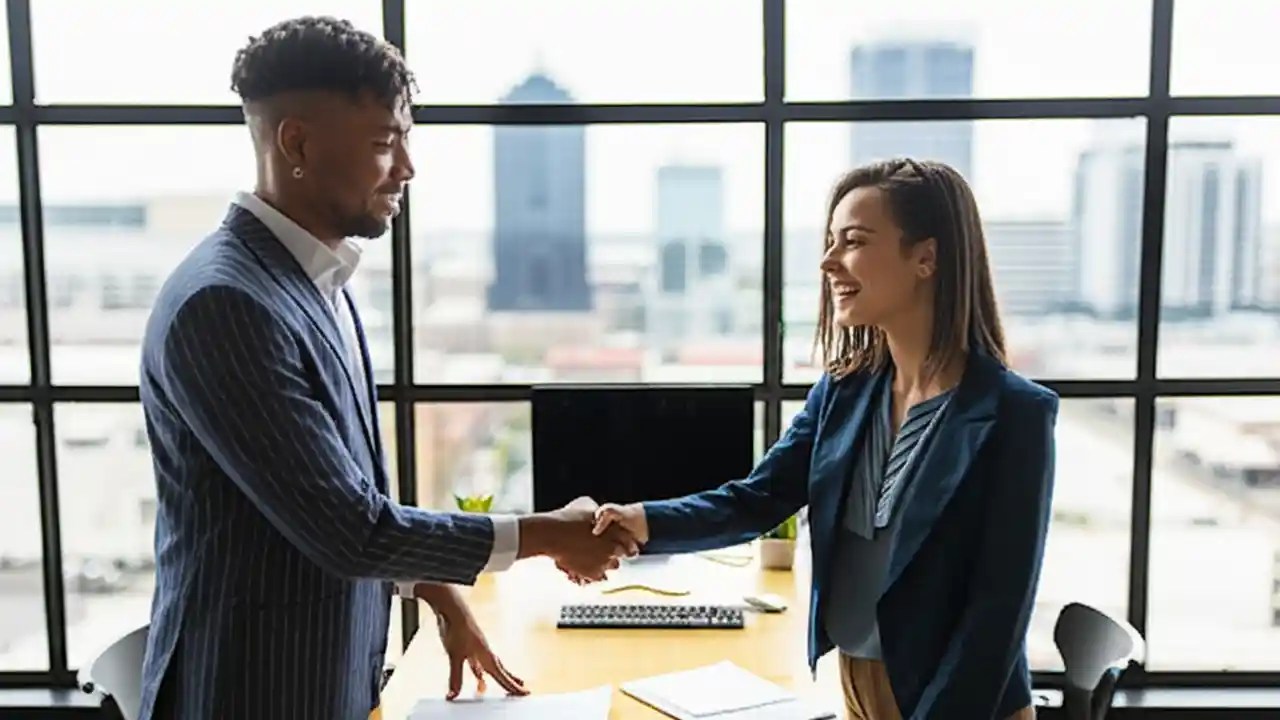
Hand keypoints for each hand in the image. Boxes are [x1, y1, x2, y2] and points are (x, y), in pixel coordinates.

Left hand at [421, 585, 526, 700]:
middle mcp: (485, 652)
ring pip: (491, 666)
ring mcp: (478, 648)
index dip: (513, 687)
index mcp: (486, 656)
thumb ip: (456, 677)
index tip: (525, 693)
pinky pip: (479, 662)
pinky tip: (478, 675)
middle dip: (511, 681)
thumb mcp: (455, 656)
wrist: (452, 610)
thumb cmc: (457, 628)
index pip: (502, 676)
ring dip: (498, 675)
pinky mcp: (470, 645)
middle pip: (501, 671)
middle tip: (522, 688)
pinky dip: (480, 671)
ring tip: (504, 682)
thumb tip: (453, 694)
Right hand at [518, 497, 638, 582]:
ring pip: (613, 566)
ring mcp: (603, 562)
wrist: (552, 534)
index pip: (630, 541)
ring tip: (592, 558)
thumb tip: (596, 511)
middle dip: (616, 552)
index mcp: (614, 531)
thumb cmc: (566, 518)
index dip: (626, 542)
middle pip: (625, 555)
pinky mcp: (592, 573)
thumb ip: (596, 510)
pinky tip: (585, 567)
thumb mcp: (584, 504)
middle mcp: (612, 547)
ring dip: (606, 563)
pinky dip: (593, 574)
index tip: (621, 543)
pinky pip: (600, 578)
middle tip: (604, 549)